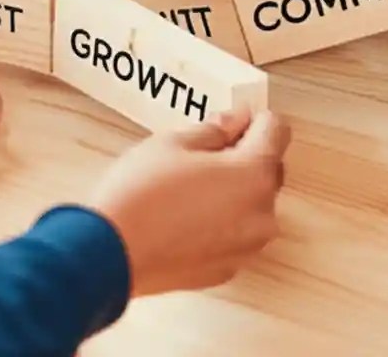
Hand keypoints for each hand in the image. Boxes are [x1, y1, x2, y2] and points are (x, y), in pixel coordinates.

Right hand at [89, 109, 290, 295]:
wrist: (109, 254)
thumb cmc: (139, 196)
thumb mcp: (173, 142)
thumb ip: (213, 129)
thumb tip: (232, 123)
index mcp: (253, 174)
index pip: (277, 130)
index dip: (255, 119)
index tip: (237, 119)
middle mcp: (261, 212)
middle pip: (269, 169)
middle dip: (245, 156)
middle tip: (204, 152)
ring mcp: (246, 245)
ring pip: (253, 205)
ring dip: (234, 192)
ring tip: (189, 188)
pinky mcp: (227, 268)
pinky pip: (235, 234)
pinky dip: (221, 222)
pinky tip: (186, 216)